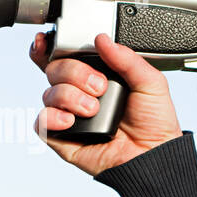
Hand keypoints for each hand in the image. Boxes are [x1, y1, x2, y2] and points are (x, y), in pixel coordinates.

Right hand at [31, 32, 183, 175]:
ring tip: (93, 109)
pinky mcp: (62, 137)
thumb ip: (127, 58)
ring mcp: (69, 115)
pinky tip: (72, 120)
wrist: (152, 156)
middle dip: (74, 73)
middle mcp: (79, 93)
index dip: (49, 47)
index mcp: (96, 75)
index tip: (46, 41)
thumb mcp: (150, 82)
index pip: (65, 56)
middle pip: (54, 69)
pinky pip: (42, 121)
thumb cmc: (154, 122)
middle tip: (99, 86)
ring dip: (70, 97)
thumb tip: (103, 40)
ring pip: (49, 93)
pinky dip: (53, 117)